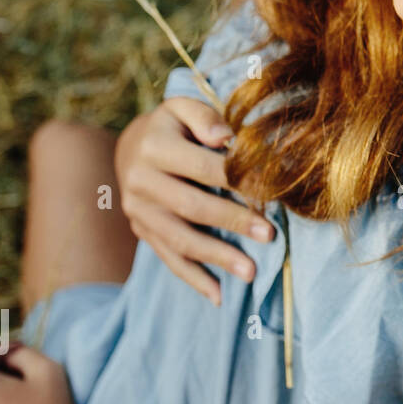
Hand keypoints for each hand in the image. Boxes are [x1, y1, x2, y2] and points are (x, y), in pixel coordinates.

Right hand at [115, 97, 274, 304]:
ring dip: (216, 258)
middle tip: (270, 235)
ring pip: (179, 239)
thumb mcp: (183, 108)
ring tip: (251, 272)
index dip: (237, 179)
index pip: (201, 166)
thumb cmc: (173, 126)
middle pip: (192, 206)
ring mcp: (138, 211)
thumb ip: (205, 117)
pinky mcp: (142, 232)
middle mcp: (140, 181)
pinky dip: (193, 279)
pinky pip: (168, 259)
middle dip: (233, 221)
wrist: (131, 147)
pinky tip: (218, 296)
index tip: (270, 191)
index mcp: (153, 146)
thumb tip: (226, 137)